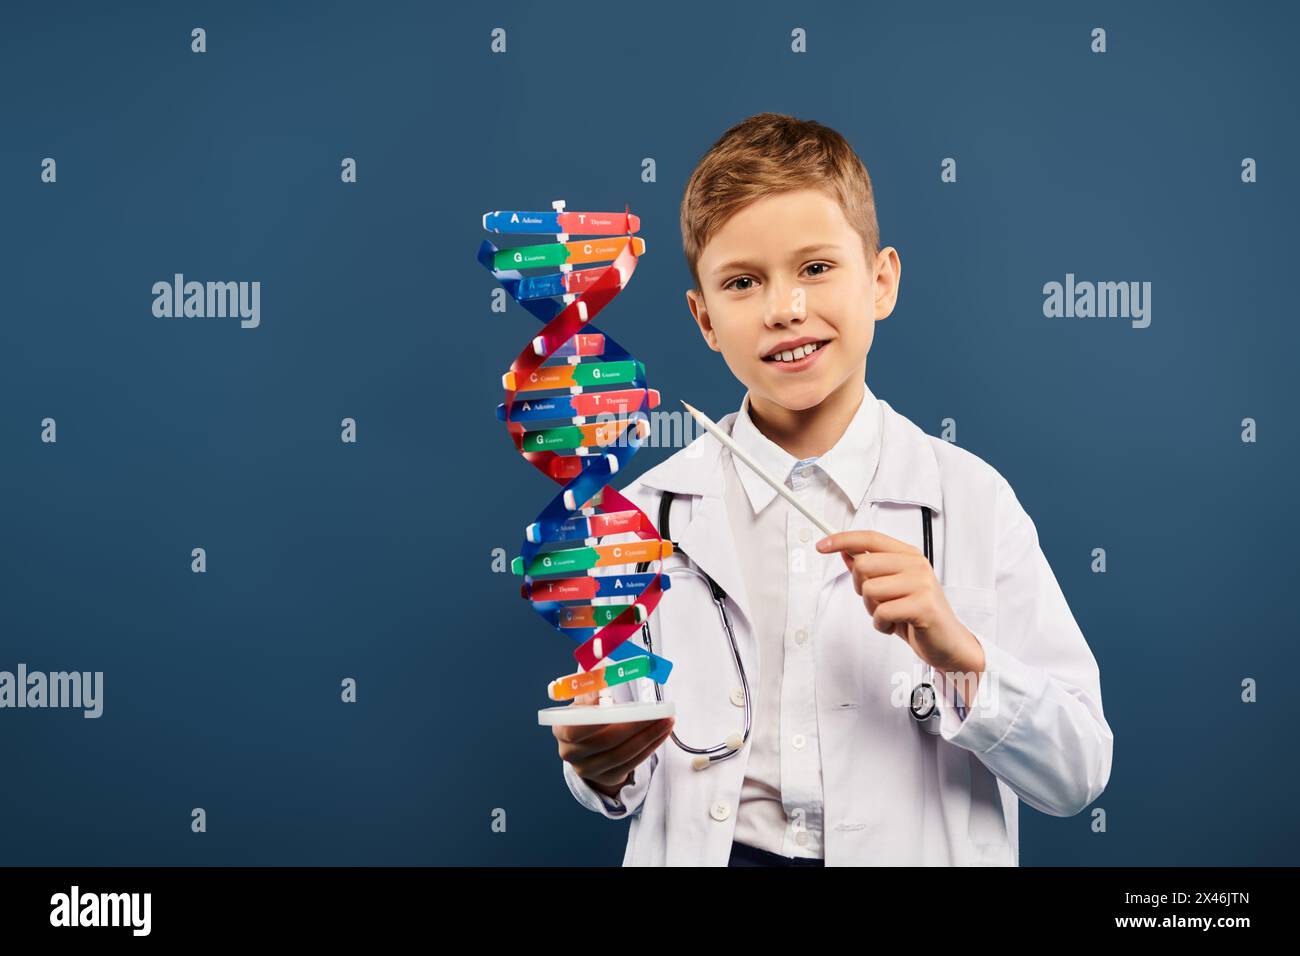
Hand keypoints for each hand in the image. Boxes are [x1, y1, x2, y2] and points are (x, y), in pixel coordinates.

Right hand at [553, 692, 674, 797]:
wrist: (587, 747)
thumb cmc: (588, 718)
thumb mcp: (585, 701)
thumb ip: (592, 686)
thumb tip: (604, 668)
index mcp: (562, 729)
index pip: (576, 730)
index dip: (597, 722)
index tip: (620, 710)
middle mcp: (571, 753)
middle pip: (606, 741)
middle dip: (636, 726)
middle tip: (658, 713)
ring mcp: (588, 769)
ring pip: (622, 755)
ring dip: (648, 737)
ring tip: (666, 721)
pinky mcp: (606, 777)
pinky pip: (631, 764)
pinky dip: (649, 748)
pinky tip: (660, 734)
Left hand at [816, 530, 984, 675]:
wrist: (947, 643)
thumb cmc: (917, 615)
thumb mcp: (891, 588)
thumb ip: (870, 569)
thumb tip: (844, 550)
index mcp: (908, 555)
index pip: (870, 538)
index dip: (843, 539)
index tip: (821, 546)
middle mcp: (916, 564)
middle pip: (863, 565)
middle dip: (861, 589)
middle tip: (877, 602)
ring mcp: (921, 583)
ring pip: (869, 590)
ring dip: (873, 610)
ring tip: (891, 616)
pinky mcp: (923, 605)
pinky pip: (882, 612)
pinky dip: (881, 625)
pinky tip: (896, 626)